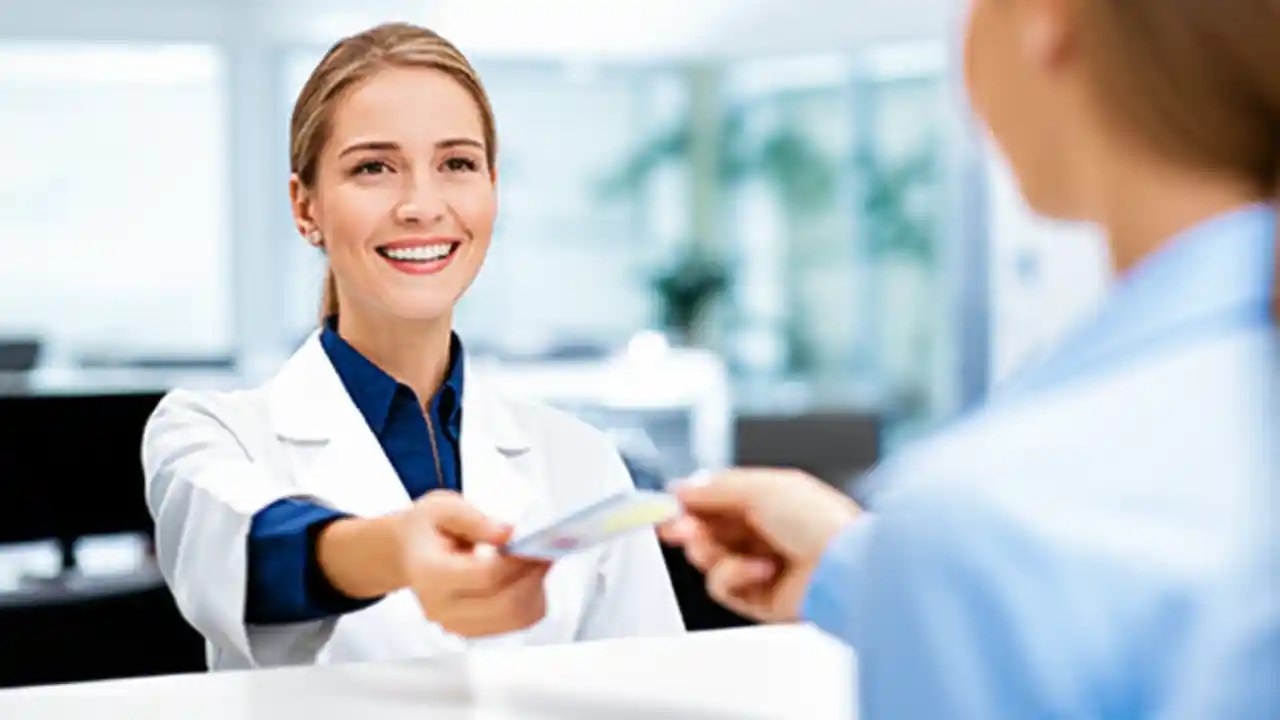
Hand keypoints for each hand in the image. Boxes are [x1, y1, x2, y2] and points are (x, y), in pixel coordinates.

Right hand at [394, 491, 551, 637]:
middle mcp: (440, 607)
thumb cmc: (427, 528)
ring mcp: (454, 624)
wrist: (408, 552)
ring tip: (537, 562)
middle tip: (546, 552)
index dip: (518, 560)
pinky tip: (527, 577)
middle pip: (505, 605)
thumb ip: (475, 520)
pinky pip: (513, 624)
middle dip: (534, 578)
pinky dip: (529, 601)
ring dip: (536, 590)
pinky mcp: (470, 630)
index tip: (535, 541)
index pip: (486, 575)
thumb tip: (509, 534)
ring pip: (514, 619)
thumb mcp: (443, 507)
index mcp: (431, 574)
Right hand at [659, 468, 859, 622]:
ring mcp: (761, 566)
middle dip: (689, 527)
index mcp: (770, 500)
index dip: (689, 502)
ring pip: (709, 559)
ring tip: (716, 548)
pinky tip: (760, 569)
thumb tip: (682, 487)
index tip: (665, 505)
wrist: (845, 569)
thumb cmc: (818, 522)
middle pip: (709, 530)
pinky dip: (734, 576)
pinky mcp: (758, 598)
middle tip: (675, 528)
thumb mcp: (762, 487)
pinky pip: (723, 586)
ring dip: (707, 552)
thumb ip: (716, 487)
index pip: (717, 500)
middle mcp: (765, 533)